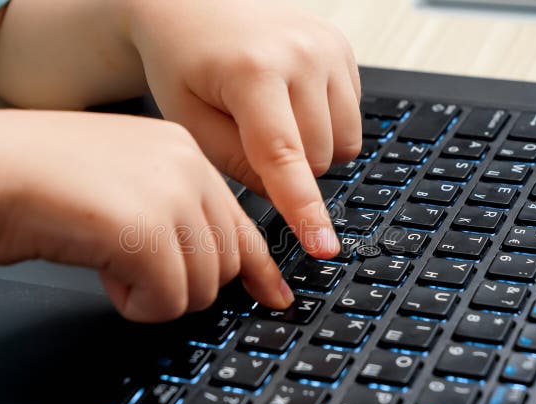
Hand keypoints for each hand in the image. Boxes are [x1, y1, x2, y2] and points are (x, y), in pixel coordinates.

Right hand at [0, 110, 292, 321]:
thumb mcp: (121, 185)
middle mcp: (187, 167)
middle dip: (183, 284)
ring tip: (112, 269)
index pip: (240, 222)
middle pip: (224, 263)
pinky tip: (106, 278)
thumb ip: (170, 214)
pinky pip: (169, 301)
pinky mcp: (148, 230)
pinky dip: (137, 305)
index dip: (258, 269)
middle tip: (135, 274)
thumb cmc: (34, 180)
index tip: (272, 294)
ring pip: (202, 287)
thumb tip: (206, 266)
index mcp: (183, 152)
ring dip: (157, 295)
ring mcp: (171, 195)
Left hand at [128, 0, 361, 258]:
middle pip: (317, 159)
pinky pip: (352, 117)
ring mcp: (328, 47)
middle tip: (248, 136)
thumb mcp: (188, 121)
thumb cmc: (183, 63)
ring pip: (344, 144)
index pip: (284, 156)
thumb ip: (235, 164)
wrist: (194, 7)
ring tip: (270, 119)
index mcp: (252, 71)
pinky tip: (290, 101)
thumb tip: (287, 195)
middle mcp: (301, 53)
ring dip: (311, 150)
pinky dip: (324, 124)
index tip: (323, 246)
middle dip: (287, 168)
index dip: (304, 209)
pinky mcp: (343, 49)